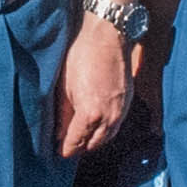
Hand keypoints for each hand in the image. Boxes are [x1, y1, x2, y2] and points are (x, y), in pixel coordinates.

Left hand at [51, 15, 136, 163]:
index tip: (58, 151)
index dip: (65, 150)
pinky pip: (117, 125)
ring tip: (81, 137)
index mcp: (90, 115)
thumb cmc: (81, 56)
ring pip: (107, 137)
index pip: (76, 144)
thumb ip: (62, 116)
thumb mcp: (64, 88)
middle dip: (80, 147)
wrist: (107, 35)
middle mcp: (109, 117)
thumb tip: (58, 134)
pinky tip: (97, 124)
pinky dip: (106, 130)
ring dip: (94, 140)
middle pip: (94, 145)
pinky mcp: (128, 102)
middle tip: (68, 145)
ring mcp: (122, 110)